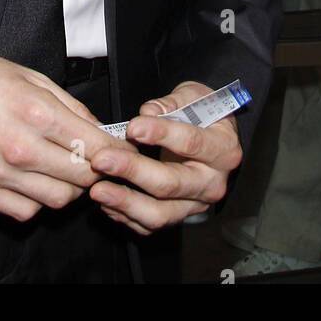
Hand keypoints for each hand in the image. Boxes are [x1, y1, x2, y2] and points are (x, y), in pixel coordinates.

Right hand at [0, 49, 137, 221]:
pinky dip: (38, 202)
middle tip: (95, 162)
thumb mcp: (35, 78)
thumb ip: (72, 107)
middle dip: (97, 172)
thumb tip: (100, 131)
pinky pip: (26, 212)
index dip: (117, 152)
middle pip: (81, 178)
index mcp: (37, 112)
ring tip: (64, 171)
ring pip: (58, 200)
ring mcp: (0, 173)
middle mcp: (20, 147)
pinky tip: (36, 182)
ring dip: (70, 189)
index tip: (123, 153)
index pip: (94, 146)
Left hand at [88, 80, 242, 235]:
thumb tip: (148, 111)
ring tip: (98, 189)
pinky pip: (149, 224)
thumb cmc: (203, 114)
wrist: (213, 139)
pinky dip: (125, 215)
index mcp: (222, 150)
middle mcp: (212, 183)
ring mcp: (195, 204)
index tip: (132, 127)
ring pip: (160, 213)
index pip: (190, 143)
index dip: (160, 134)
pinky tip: (106, 201)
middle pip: (170, 183)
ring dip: (125, 202)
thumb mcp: (194, 96)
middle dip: (132, 171)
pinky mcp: (178, 217)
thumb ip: (172, 103)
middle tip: (102, 160)